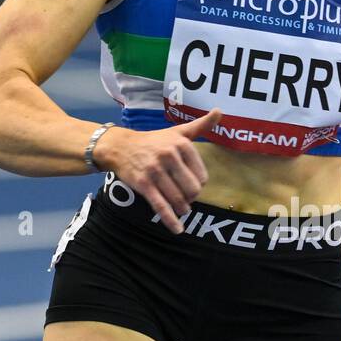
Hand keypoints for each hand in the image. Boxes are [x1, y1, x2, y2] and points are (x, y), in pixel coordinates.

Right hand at [95, 109, 220, 232]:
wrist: (120, 147)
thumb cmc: (153, 141)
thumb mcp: (177, 132)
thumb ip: (201, 125)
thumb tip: (220, 111)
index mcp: (182, 144)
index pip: (202, 176)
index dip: (199, 184)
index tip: (191, 184)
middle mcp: (169, 156)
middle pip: (193, 190)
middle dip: (191, 198)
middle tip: (185, 197)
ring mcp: (156, 171)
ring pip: (178, 200)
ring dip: (182, 209)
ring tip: (181, 209)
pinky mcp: (144, 184)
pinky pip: (161, 206)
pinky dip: (170, 220)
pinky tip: (178, 229)